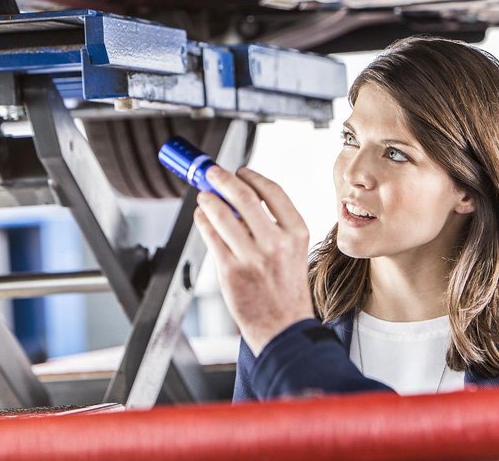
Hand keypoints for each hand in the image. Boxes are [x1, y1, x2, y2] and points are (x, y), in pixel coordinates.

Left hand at [194, 166, 314, 354]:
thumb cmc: (285, 287)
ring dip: (208, 198)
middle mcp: (276, 243)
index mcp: (296, 233)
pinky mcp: (231, 271)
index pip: (272, 191)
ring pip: (222, 214)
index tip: (241, 171)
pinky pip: (211, 236)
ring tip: (204, 195)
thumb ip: (273, 223)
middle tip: (212, 173)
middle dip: (222, 179)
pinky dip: (203, 220)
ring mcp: (252, 258)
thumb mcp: (293, 250)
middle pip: (244, 196)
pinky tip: (202, 216)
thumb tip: (239, 196)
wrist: (283, 328)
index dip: (253, 176)